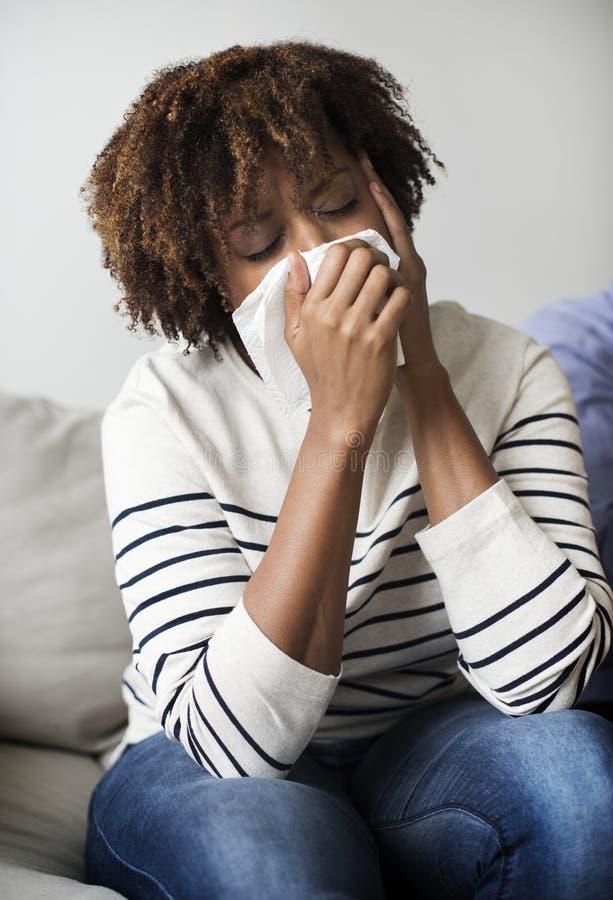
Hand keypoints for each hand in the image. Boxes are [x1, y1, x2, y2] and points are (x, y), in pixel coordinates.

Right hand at [284, 238, 411, 437]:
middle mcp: (332, 314)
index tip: (362, 260)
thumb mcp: (295, 335)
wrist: (341, 411)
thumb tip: (295, 257)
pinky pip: (401, 298)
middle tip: (381, 270)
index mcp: (312, 309)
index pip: (336, 254)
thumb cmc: (320, 372)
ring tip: (391, 288)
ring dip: (393, 276)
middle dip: (377, 257)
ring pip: (384, 274)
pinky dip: (404, 296)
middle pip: (362, 258)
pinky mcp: (381, 340)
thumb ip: (294, 295)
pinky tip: (399, 306)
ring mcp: (357, 327)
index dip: (355, 248)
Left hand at [358, 150, 442, 382]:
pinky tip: (381, 202)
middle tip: (361, 155)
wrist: (406, 369)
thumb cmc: (376, 347)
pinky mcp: (413, 280)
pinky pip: (401, 244)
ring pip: (396, 224)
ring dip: (383, 197)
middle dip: (376, 185)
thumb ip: (336, 288)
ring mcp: (408, 269)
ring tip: (369, 169)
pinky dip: (391, 221)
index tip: (354, 168)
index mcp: (383, 271)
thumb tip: (306, 264)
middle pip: (387, 215)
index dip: (367, 200)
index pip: (372, 227)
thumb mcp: (352, 312)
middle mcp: (400, 263)